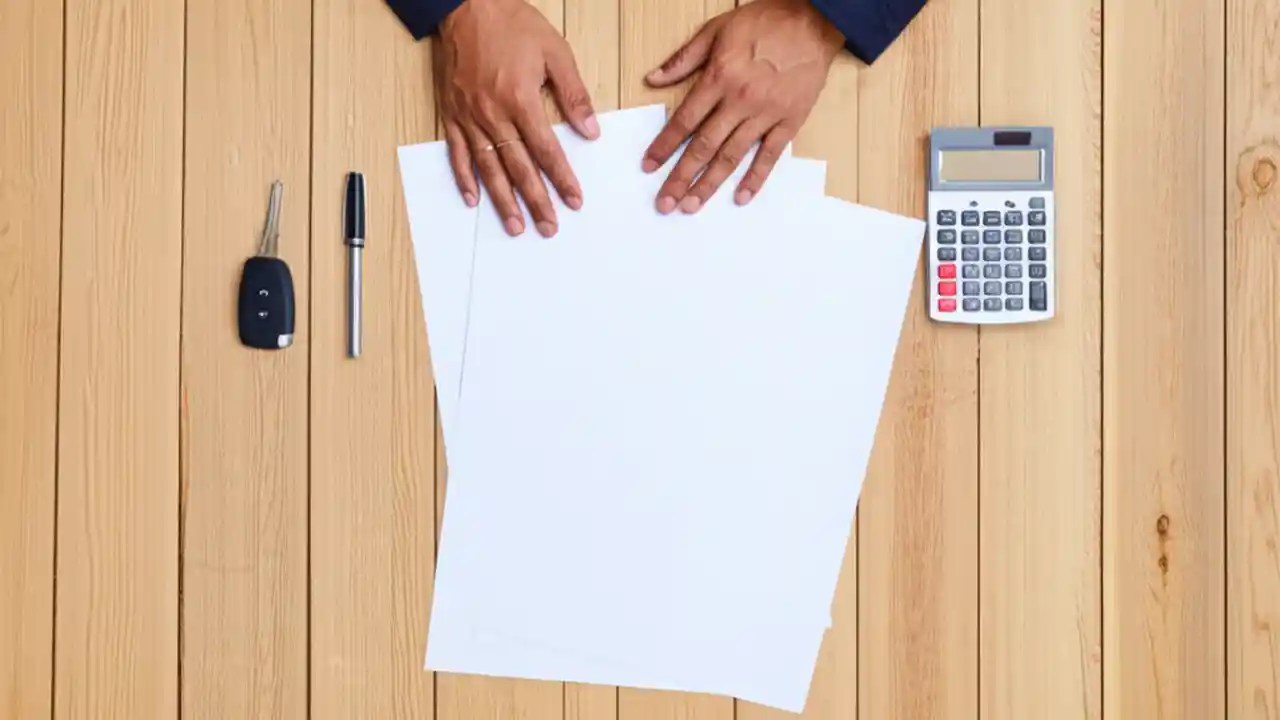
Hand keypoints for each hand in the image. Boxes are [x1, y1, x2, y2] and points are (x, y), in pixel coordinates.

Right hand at [435, 0, 598, 236]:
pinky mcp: (451, 113)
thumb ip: (574, 94)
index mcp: (520, 99)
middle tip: (549, 227)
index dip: (562, 178)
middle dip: (536, 201)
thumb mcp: (554, 51)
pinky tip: (474, 199)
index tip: (575, 201)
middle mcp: (493, 114)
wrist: (466, 4)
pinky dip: (465, 178)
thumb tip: (590, 131)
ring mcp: (469, 116)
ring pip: (488, 167)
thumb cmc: (511, 23)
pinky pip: (457, 152)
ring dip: (502, 200)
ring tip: (515, 226)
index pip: (546, 150)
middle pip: (518, 168)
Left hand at [642, 0, 842, 212]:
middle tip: (666, 203)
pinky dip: (755, 178)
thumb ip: (683, 59)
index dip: (664, 146)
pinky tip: (741, 197)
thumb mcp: (716, 30)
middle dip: (681, 178)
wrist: (813, 20)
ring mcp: (766, 114)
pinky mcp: (790, 121)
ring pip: (732, 156)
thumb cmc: (765, 21)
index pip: (684, 121)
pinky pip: (770, 155)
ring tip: (692, 206)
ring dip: (710, 184)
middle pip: (704, 147)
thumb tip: (653, 79)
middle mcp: (739, 101)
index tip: (649, 166)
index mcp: (718, 78)